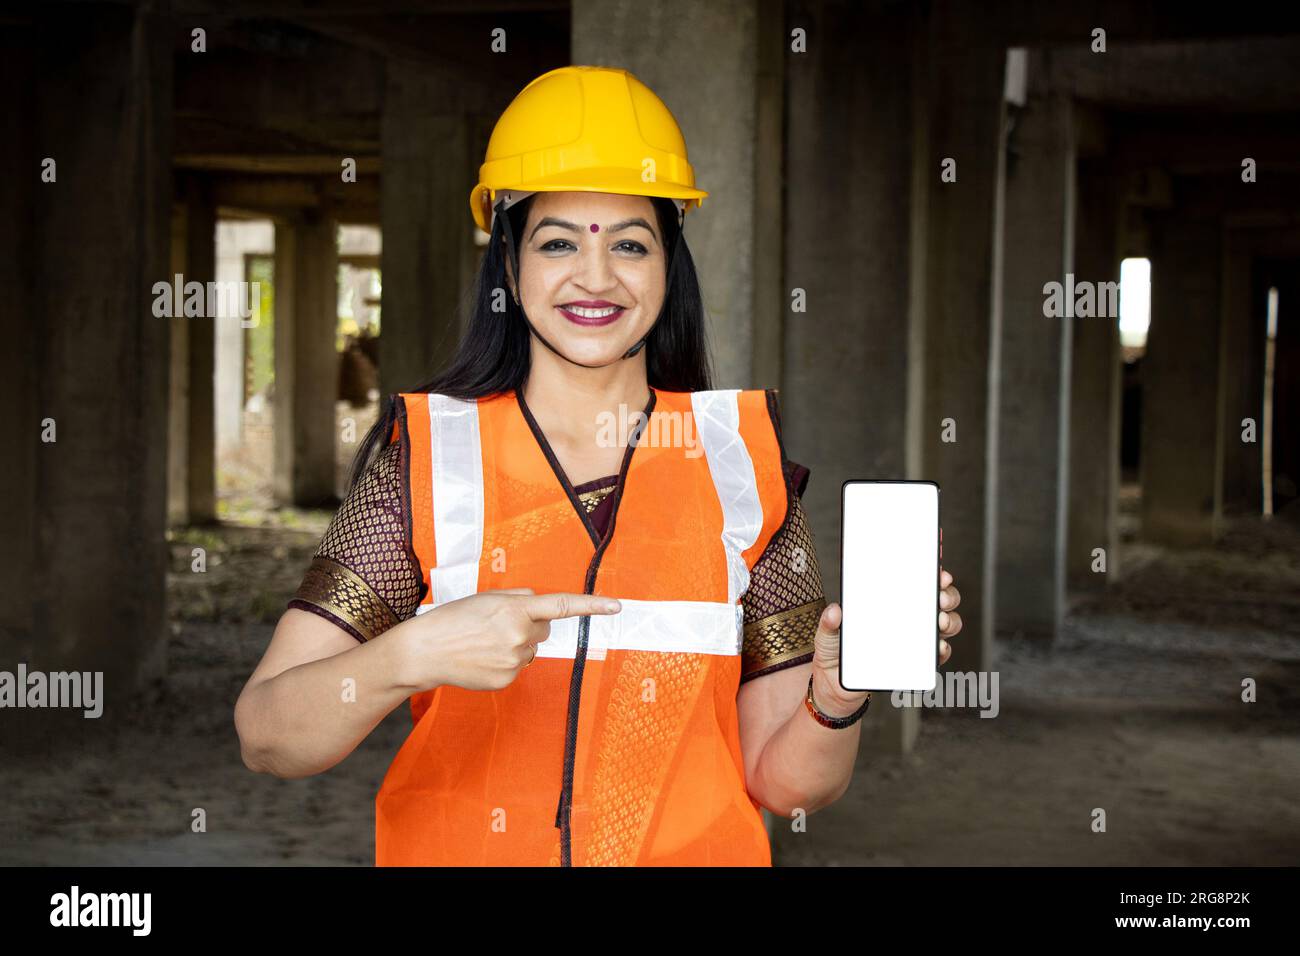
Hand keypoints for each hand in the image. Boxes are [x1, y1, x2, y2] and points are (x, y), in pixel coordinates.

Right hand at [394, 587, 620, 692]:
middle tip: (497, 624)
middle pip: (544, 628)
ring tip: (484, 642)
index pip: (562, 606)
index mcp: (516, 609)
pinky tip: (483, 658)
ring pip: (531, 649)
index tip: (616, 606)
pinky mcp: (507, 680)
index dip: (592, 606)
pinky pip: (518, 666)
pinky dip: (505, 661)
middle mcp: (520, 636)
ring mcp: (515, 661)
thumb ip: (518, 597)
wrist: (425, 651)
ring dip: (515, 643)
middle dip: (529, 624)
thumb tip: (539, 607)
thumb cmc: (454, 619)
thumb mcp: (486, 597)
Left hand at [809, 555, 962, 714]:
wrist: (836, 688)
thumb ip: (829, 624)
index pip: (913, 584)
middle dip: (946, 595)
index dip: (930, 575)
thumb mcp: (827, 636)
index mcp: (887, 605)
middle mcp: (906, 618)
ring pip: (945, 624)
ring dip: (949, 621)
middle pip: (938, 601)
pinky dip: (943, 650)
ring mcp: (914, 640)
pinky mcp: (916, 663)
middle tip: (940, 597)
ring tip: (939, 622)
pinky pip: (938, 655)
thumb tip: (835, 611)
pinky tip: (938, 647)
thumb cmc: (834, 654)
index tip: (937, 571)